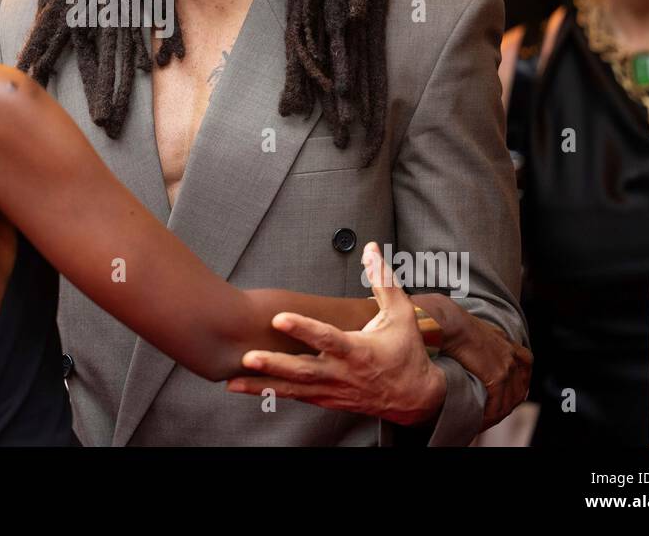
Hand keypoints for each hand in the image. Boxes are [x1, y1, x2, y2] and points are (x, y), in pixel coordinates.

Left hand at [226, 242, 445, 425]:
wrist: (415, 398)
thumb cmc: (407, 352)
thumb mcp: (401, 315)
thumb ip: (384, 281)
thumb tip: (371, 249)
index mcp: (359, 352)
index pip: (327, 338)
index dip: (303, 329)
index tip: (279, 319)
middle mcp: (342, 374)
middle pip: (303, 370)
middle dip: (275, 365)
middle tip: (247, 356)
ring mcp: (332, 390)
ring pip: (293, 389)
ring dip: (263, 385)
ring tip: (233, 381)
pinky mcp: (326, 400)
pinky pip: (295, 397)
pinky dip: (270, 393)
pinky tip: (244, 388)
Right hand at [412, 293, 531, 430]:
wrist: (447, 323)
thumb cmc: (450, 323)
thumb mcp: (470, 328)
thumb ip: (474, 340)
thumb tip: (461, 346)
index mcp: (505, 341)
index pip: (525, 362)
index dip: (521, 378)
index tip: (513, 388)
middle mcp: (509, 355)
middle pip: (520, 386)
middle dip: (511, 400)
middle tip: (496, 410)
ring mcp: (506, 367)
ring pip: (509, 400)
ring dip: (498, 412)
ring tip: (484, 419)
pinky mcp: (496, 378)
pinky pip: (497, 405)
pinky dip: (489, 416)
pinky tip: (479, 419)